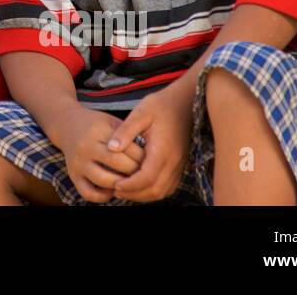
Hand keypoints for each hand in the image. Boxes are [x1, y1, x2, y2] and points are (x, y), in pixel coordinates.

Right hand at [57, 106, 145, 202]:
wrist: (67, 124)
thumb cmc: (96, 125)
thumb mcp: (112, 123)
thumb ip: (128, 138)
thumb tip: (149, 159)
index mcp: (98, 131)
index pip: (127, 148)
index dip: (143, 157)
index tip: (152, 161)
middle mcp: (85, 147)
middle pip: (118, 164)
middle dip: (135, 171)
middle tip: (145, 173)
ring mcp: (77, 163)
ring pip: (104, 181)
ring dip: (122, 185)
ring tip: (131, 182)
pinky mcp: (73, 176)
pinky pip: (89, 193)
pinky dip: (103, 196)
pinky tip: (113, 190)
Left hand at [108, 87, 192, 202]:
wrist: (185, 101)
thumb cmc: (161, 105)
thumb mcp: (140, 112)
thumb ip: (125, 131)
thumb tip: (111, 148)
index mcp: (162, 150)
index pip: (147, 178)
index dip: (130, 186)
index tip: (114, 185)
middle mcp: (174, 161)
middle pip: (155, 190)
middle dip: (135, 194)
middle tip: (116, 191)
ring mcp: (179, 164)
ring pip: (163, 191)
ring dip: (144, 195)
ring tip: (125, 190)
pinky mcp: (180, 164)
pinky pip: (169, 185)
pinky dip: (154, 190)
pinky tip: (140, 185)